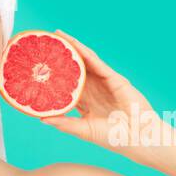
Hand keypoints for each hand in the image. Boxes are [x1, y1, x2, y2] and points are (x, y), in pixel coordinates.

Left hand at [41, 29, 175, 160]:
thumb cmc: (115, 138)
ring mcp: (105, 83)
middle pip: (75, 70)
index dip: (54, 77)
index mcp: (87, 103)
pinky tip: (75, 45)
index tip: (38, 69)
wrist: (137, 138)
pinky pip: (98, 63)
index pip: (67, 86)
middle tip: (45, 45)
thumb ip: (65, 124)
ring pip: (86, 62)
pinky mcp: (114, 79)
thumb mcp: (84, 130)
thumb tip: (42, 119)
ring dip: (73, 49)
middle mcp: (94, 90)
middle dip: (61, 58)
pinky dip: (86, 53)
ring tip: (58, 36)